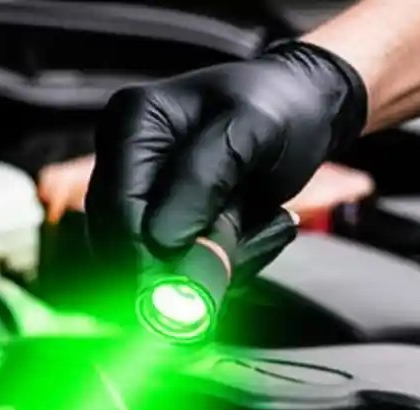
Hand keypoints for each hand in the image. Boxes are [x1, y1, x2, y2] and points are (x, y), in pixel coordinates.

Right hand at [85, 40, 366, 278]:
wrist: (301, 108)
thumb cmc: (280, 109)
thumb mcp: (251, 131)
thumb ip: (204, 180)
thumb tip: (163, 240)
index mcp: (132, 122)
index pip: (118, 208)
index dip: (146, 257)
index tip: (188, 292)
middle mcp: (121, 157)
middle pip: (120, 241)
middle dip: (178, 263)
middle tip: (235, 262)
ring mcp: (136, 189)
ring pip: (144, 260)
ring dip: (203, 265)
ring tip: (254, 229)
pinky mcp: (157, 217)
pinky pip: (171, 262)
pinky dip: (214, 265)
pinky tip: (248, 236)